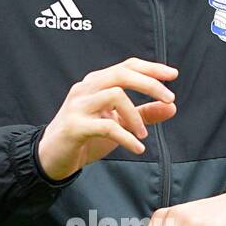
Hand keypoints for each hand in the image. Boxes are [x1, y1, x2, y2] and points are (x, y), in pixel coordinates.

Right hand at [38, 57, 177, 179]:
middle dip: (149, 84)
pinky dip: (126, 137)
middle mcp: (86, 89)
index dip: (151, 68)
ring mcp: (78, 106)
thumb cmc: (85, 138)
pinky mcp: (75, 126)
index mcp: (96, 83)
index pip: (127, 66)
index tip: (173, 75)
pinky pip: (107, 126)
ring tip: (143, 135)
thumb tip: (172, 106)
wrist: (52, 158)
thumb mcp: (119, 124)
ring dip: (136, 116)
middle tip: (169, 98)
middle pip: (121, 74)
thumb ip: (144, 114)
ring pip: (115, 95)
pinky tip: (137, 148)